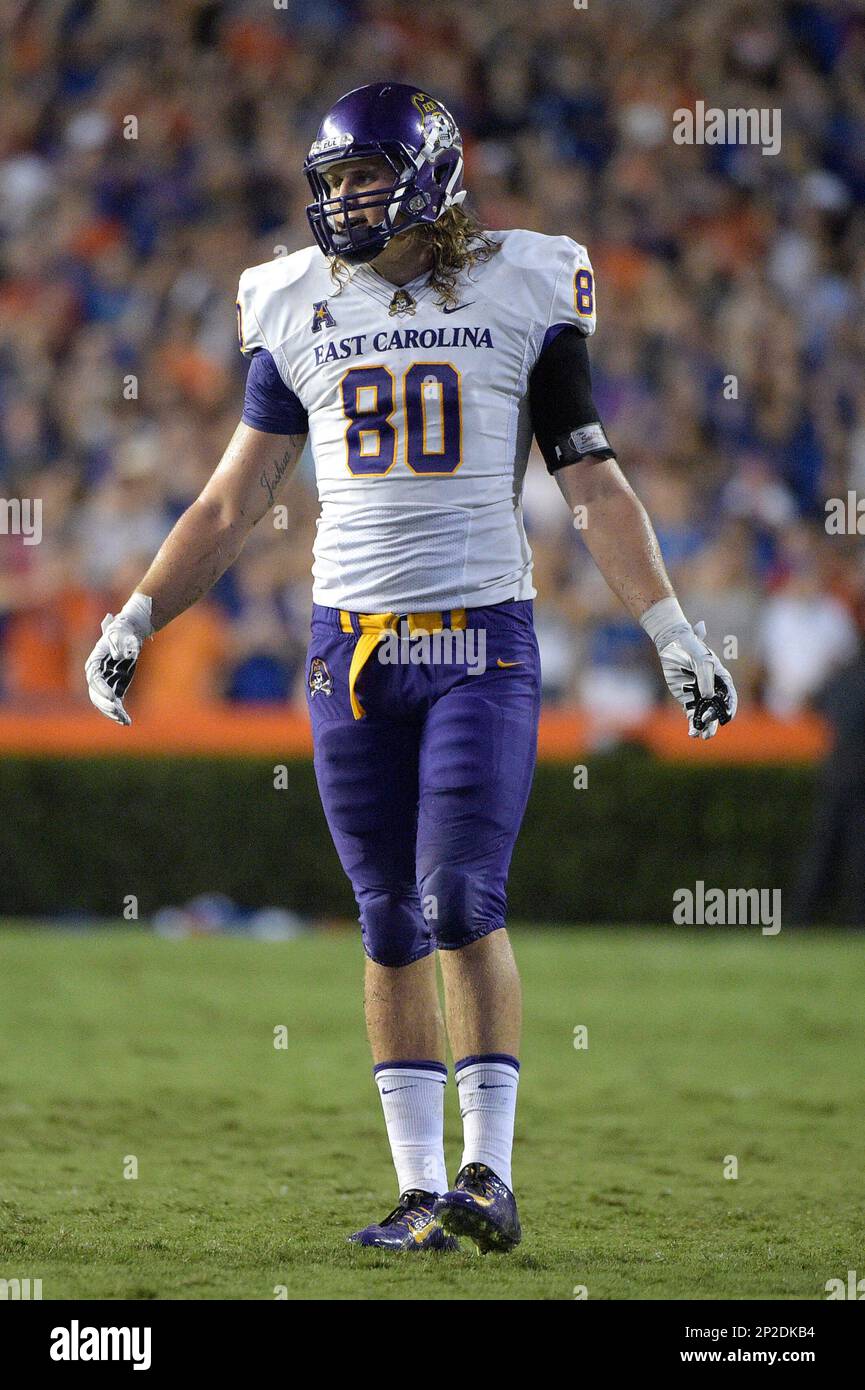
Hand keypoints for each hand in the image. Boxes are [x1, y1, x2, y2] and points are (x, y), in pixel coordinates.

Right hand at [84, 594, 151, 725]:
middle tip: (117, 711)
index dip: (102, 689)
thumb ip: (120, 641)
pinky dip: (119, 713)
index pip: (94, 679)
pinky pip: (114, 704)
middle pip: (96, 694)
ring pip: (104, 702)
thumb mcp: (121, 632)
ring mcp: (105, 682)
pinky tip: (127, 722)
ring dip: (112, 713)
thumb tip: (120, 654)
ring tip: (123, 720)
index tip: (113, 697)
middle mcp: (96, 675)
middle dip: (105, 705)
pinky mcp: (114, 688)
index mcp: (94, 662)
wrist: (129, 632)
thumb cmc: (123, 630)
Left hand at [656, 620, 737, 739]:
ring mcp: (700, 695)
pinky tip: (692, 733)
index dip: (730, 708)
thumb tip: (708, 697)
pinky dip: (693, 723)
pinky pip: (692, 713)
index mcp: (721, 679)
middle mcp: (713, 689)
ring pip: (705, 714)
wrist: (672, 644)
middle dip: (714, 719)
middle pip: (717, 709)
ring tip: (703, 736)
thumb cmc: (690, 648)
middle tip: (708, 726)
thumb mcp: (701, 660)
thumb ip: (705, 678)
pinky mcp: (687, 698)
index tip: (727, 717)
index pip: (730, 696)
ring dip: (705, 726)